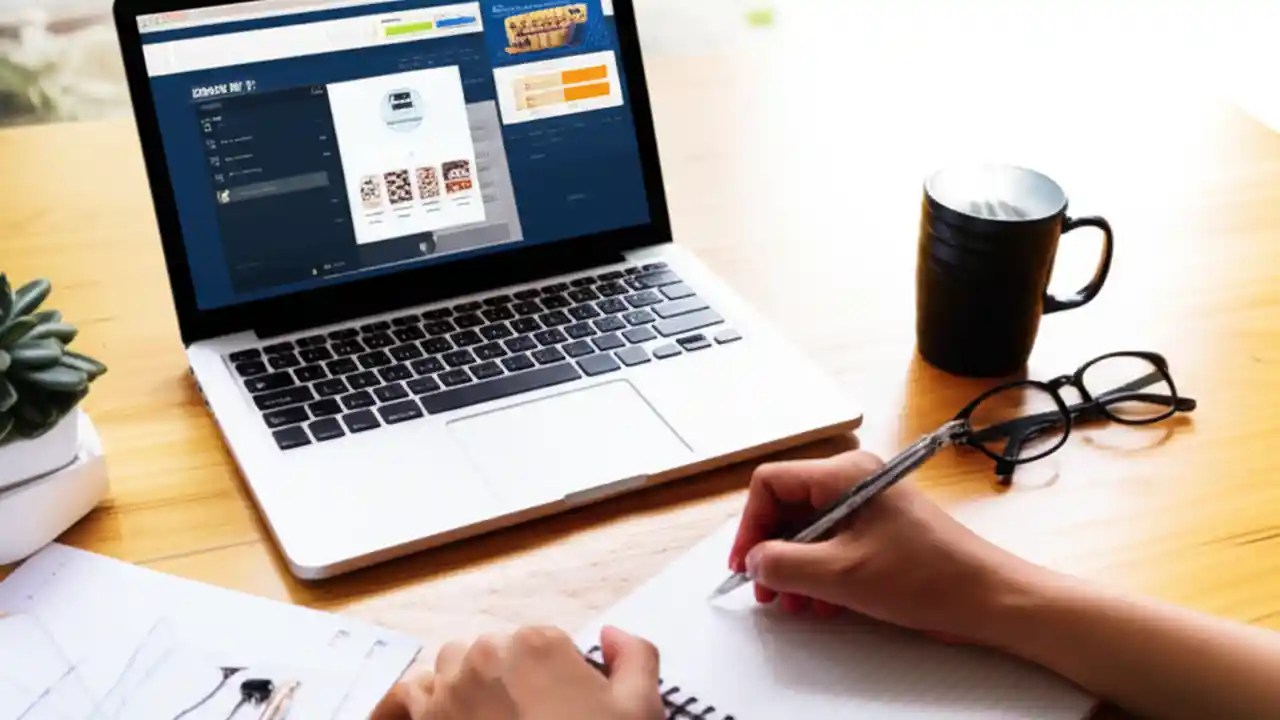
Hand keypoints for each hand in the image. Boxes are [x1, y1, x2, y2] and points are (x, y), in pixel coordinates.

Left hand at [370, 625, 662, 719]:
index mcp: (539, 645)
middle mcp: (487, 657)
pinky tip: (421, 715)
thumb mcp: (640, 712)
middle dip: (510, 681)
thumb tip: (613, 637)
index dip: (555, 678)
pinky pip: (403, 697)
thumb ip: (636, 658)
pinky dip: (409, 703)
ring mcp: (449, 691)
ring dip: (464, 687)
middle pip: (494, 654)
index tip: (565, 709)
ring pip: (450, 669)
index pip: (543, 645)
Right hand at [728, 450, 1049, 645]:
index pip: (771, 484)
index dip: (751, 525)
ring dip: (795, 569)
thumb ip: (785, 565)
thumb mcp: (841, 574)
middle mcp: (854, 481)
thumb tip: (754, 561)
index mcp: (844, 474)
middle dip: (773, 552)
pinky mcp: (881, 531)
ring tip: (797, 604)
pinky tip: (824, 602)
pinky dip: (820, 573)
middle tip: (768, 592)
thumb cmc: (927, 577)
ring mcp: (869, 506)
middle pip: (788, 508)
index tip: (747, 565)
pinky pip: (834, 544)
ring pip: (809, 531)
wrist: (989, 598)